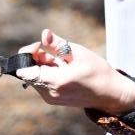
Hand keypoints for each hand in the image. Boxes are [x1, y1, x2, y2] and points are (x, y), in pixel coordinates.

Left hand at [15, 28, 134, 111]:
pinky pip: (41, 83)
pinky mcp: (53, 99)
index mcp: (56, 81)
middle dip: (35, 58)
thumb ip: (58, 44)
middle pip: (27, 72)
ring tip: (62, 63)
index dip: (27, 54)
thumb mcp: (79, 53)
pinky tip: (62, 70)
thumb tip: (44, 34)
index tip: (40, 46)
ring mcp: (51, 98)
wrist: (110, 93)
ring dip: (42, 65)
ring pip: (33, 77)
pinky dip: (46, 73)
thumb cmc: (98, 71)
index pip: (24, 70)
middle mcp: (50, 93)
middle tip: (54, 53)